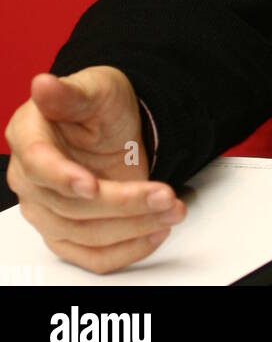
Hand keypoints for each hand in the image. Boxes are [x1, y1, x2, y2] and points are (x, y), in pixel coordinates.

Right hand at [4, 66, 186, 273]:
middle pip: (71, 205)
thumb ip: (69, 94)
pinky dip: (127, 249)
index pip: (38, 164)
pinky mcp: (66, 233)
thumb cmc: (101, 103)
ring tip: (173, 208)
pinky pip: (92, 256)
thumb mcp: (95, 88)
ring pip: (87, 233)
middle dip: (123, 202)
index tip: (92, 185)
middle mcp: (30, 178)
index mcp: (28, 135)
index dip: (63, 178)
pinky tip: (157, 230)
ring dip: (134, 225)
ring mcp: (45, 210)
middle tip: (165, 194)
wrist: (118, 125)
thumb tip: (43, 85)